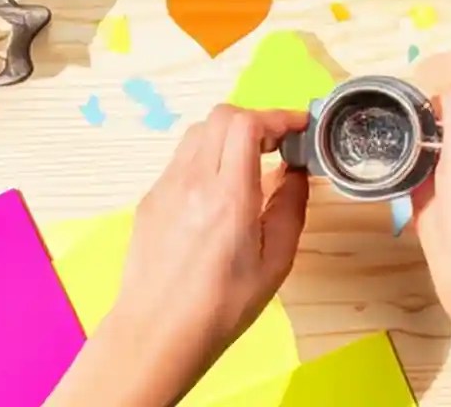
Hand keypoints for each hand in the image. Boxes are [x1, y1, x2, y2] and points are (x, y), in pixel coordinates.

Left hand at [46, 106, 309, 406]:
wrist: (156, 334)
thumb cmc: (221, 307)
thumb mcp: (274, 264)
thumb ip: (289, 209)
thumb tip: (296, 173)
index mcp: (227, 197)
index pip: (248, 124)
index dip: (278, 118)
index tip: (300, 129)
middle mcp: (192, 182)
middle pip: (222, 117)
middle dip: (257, 121)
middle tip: (279, 145)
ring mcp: (166, 187)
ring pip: (199, 132)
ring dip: (230, 135)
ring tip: (251, 164)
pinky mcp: (151, 199)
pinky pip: (182, 159)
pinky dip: (208, 157)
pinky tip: (220, 191)